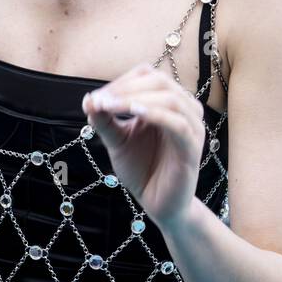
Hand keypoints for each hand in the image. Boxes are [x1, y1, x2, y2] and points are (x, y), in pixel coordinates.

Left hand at [81, 63, 205, 230]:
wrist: (159, 206)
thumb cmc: (142, 170)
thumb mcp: (118, 142)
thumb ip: (105, 121)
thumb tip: (88, 99)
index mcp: (167, 103)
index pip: (148, 76)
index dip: (122, 81)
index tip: (96, 98)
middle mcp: (184, 110)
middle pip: (160, 81)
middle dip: (126, 88)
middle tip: (100, 100)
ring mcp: (192, 128)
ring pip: (170, 99)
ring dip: (137, 98)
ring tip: (111, 106)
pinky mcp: (193, 148)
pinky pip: (179, 124)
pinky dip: (157, 114)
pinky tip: (136, 114)